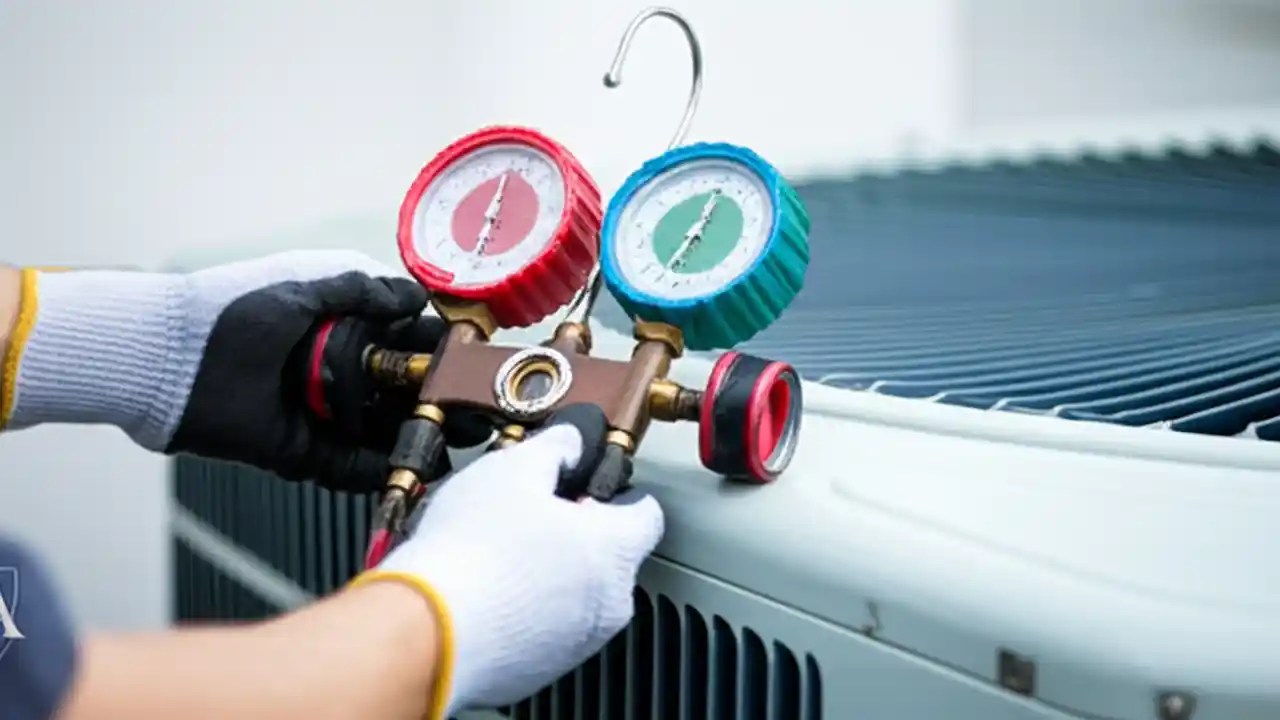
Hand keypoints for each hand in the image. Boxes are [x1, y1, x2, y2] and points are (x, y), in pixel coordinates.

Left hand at [4, 250, 481, 490]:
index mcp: (339, 326)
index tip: (474, 356)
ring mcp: (320, 414)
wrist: (164, 358)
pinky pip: (349, 466)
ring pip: (383, 430)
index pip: (405, 337)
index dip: (440, 348)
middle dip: (441, 398)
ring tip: (459, 439)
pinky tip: (417, 468)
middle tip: (480, 406)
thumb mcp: (300, 291)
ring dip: (421, 435)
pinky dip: (381, 470)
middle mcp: (335, 372)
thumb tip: (414, 297)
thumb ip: (359, 290)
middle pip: (402, 388)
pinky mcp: (301, 452)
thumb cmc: (227, 312)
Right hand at [354, 423, 663, 716]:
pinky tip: (487, 592)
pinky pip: (545, 629)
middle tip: (531, 517)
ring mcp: (576, 642)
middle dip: (576, 536)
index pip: (647, 516)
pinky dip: (525, 611)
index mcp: (614, 551)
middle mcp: (608, 604)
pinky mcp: (540, 668)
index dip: (618, 495)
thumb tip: (569, 442)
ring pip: (577, 597)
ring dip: (549, 575)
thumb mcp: (514, 469)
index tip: (591, 487)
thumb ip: (555, 447)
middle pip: (609, 558)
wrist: (426, 632)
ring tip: (500, 554)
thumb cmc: (473, 552)